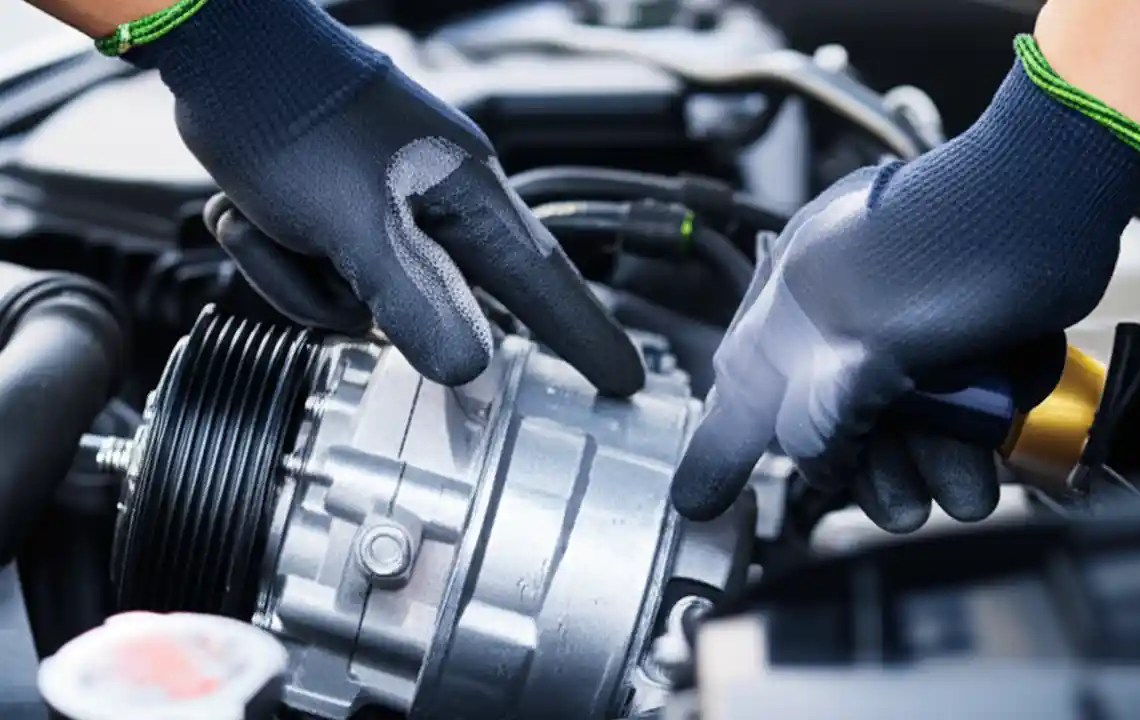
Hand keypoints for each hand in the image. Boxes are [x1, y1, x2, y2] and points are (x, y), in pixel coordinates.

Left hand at [147, 0, 643, 395]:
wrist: (224, 56)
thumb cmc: (296, 116)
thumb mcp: (360, 224)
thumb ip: (418, 301)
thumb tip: (470, 367)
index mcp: (468, 199)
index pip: (546, 284)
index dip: (588, 338)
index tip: (623, 380)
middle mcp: (439, 206)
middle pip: (446, 306)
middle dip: (391, 318)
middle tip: (365, 306)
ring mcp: (389, 209)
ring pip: (371, 302)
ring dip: (312, 284)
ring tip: (281, 231)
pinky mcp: (343, 213)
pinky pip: (327, 277)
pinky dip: (285, 261)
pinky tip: (259, 218)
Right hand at [671, 65, 1139, 527]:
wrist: (1054, 192)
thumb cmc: (951, 236)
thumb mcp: (856, 344)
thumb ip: (811, 415)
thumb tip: (804, 466)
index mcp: (793, 294)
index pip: (743, 387)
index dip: (730, 445)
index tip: (710, 498)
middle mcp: (839, 309)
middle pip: (829, 416)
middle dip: (866, 472)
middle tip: (898, 508)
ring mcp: (901, 321)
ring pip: (897, 419)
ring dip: (924, 467)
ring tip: (960, 496)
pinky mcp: (960, 334)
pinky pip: (949, 407)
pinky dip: (963, 444)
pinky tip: (980, 473)